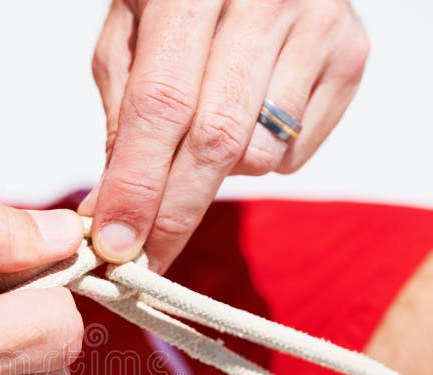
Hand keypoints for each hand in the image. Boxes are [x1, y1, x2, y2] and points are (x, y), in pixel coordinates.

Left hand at [82, 0, 368, 271]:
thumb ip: (120, 110)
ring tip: (206, 129)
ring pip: (257, 156)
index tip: (115, 246)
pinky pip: (294, 154)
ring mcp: (317, 25)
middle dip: (173, 215)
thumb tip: (111, 210)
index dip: (137, 185)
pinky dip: (259, 157)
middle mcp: (263, 0)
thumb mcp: (130, 28)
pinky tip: (250, 114)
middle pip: (214, 142)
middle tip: (144, 261)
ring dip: (217, 173)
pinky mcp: (350, 55)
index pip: (160, 105)